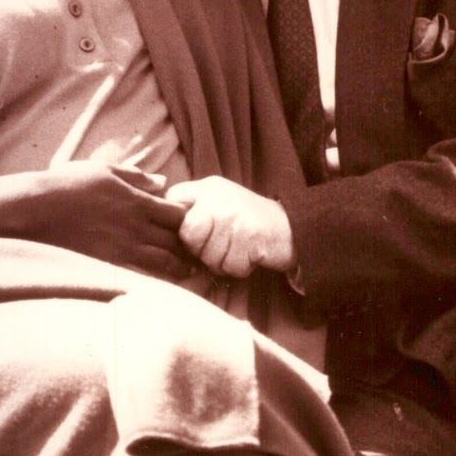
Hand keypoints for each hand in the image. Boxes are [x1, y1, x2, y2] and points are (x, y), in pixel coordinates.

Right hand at [33, 163, 187, 279]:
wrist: (33, 212)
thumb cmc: (65, 186)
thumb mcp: (102, 171)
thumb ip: (135, 177)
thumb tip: (164, 183)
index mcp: (136, 202)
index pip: (180, 214)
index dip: (186, 219)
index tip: (182, 222)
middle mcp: (135, 228)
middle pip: (178, 242)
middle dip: (186, 245)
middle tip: (186, 249)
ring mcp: (123, 251)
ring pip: (166, 264)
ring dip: (175, 266)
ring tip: (177, 267)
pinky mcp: (110, 268)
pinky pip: (144, 278)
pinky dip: (156, 280)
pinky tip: (157, 280)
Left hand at [164, 176, 295, 278]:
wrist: (292, 228)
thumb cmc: (248, 220)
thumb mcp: (218, 200)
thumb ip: (191, 205)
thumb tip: (163, 221)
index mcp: (208, 187)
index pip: (174, 202)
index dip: (181, 224)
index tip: (199, 232)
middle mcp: (219, 199)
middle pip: (190, 237)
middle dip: (203, 249)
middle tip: (223, 244)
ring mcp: (234, 218)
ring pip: (209, 256)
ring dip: (223, 261)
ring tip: (239, 248)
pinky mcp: (249, 239)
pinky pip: (229, 267)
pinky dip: (239, 268)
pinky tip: (249, 255)